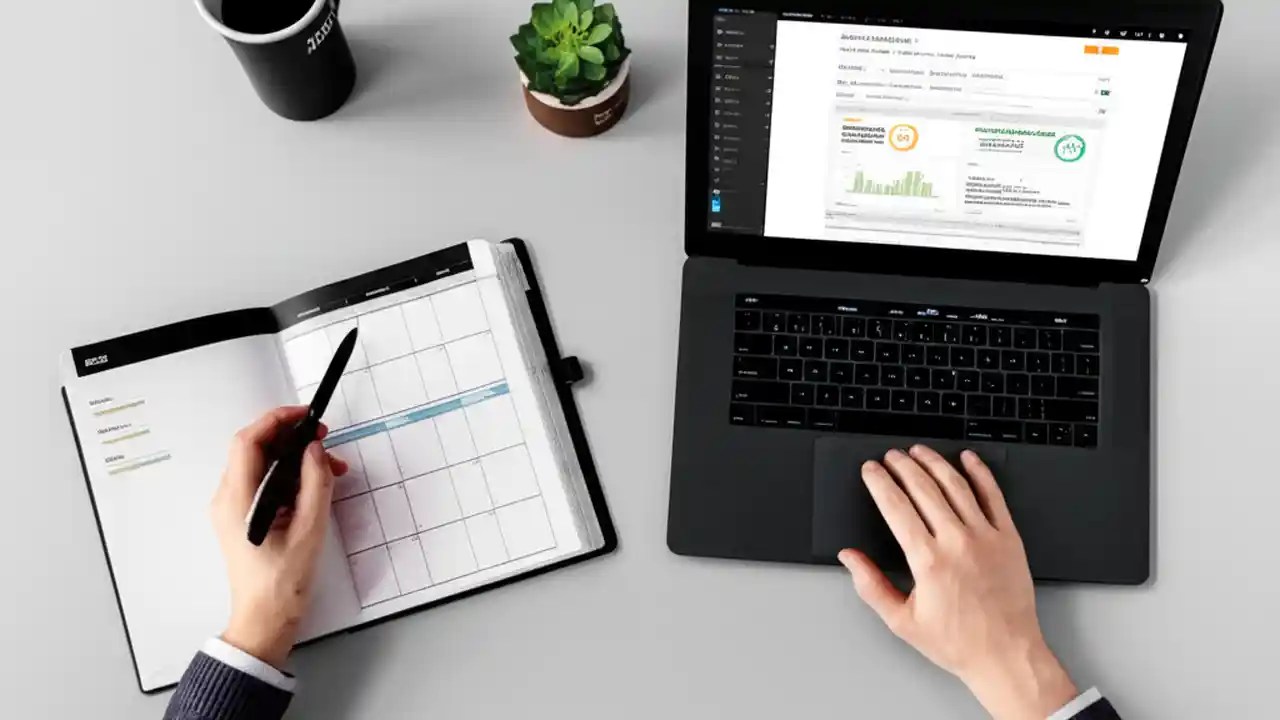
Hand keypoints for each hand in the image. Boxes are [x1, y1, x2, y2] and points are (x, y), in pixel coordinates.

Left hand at [210, 406, 347, 667]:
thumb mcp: (309, 530)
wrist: (264, 619)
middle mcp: (228, 500)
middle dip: (290, 438)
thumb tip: (315, 452)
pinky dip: (289, 477)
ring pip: (262, 466)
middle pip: (254, 449)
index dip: (276, 420)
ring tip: (329, 468)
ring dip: (294, 460)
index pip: (248, 442)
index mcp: (237, 501)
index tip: (304, 416)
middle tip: (322, 440)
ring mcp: (234, 509)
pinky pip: (264, 483)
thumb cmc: (280, 585)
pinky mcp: (244, 517)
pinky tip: (314, 486)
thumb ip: (315, 484)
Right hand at [839, 446, 1077, 719]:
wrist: (1006, 655)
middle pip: (924, 489)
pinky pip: (994, 496)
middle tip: (891, 456)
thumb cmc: (958, 642)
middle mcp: (957, 543)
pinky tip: (968, 460)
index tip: (871, 471)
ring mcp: (986, 537)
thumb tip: (850, 558)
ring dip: (934, 462)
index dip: (880, 483)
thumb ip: (871, 585)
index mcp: (929, 561)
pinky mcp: (1009, 539)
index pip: (896, 507)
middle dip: (902, 466)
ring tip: (919, 451)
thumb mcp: (903, 621)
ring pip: (957, 486)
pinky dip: (980, 473)